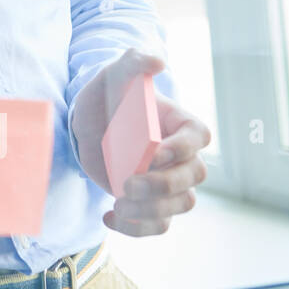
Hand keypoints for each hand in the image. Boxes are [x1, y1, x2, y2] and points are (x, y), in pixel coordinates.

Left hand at [70, 48, 210, 235]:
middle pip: (194, 178)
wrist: (88, 123)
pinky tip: (110, 217)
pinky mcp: (151, 202)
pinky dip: (137, 228)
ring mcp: (168, 181)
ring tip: (120, 204)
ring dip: (153, 211)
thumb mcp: (115, 74)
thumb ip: (134, 62)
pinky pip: (158, 225)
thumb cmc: (109, 95)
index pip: (199, 138)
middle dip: (164, 185)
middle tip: (128, 183)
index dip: (183, 148)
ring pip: (181, 205)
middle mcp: (182, 156)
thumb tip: (157, 60)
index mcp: (182, 124)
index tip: (154, 152)